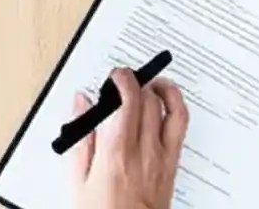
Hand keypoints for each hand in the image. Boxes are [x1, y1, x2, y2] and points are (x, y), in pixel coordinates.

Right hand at [70, 70, 189, 208]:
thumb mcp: (77, 180)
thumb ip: (79, 137)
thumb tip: (80, 104)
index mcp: (116, 153)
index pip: (126, 100)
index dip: (121, 79)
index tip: (113, 77)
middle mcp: (143, 151)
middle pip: (147, 99)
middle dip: (134, 82)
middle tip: (121, 84)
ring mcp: (162, 156)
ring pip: (169, 107)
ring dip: (158, 88)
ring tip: (147, 84)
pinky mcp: (172, 163)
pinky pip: (181, 124)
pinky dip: (176, 105)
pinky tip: (166, 100)